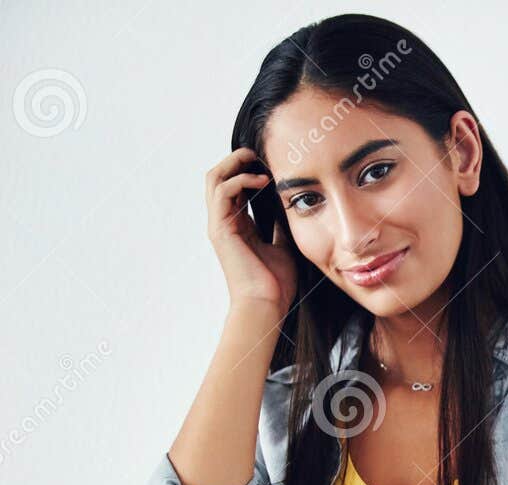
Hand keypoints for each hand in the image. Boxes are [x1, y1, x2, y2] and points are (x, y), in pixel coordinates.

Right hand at [206, 146, 295, 321]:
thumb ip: (280, 225)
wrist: (266, 305)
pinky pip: (222, 192)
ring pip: (214, 178)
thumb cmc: (275, 282)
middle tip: (259, 154)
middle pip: (218, 176)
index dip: (247, 170)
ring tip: (256, 159)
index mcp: (237, 225)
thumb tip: (289, 206)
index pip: (234, 186)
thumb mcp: (283, 244)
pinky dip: (240, 180)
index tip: (270, 163)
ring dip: (234, 163)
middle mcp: (224, 222)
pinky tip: (262, 181)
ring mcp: (219, 225)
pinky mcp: (220, 229)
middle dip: (236, 159)